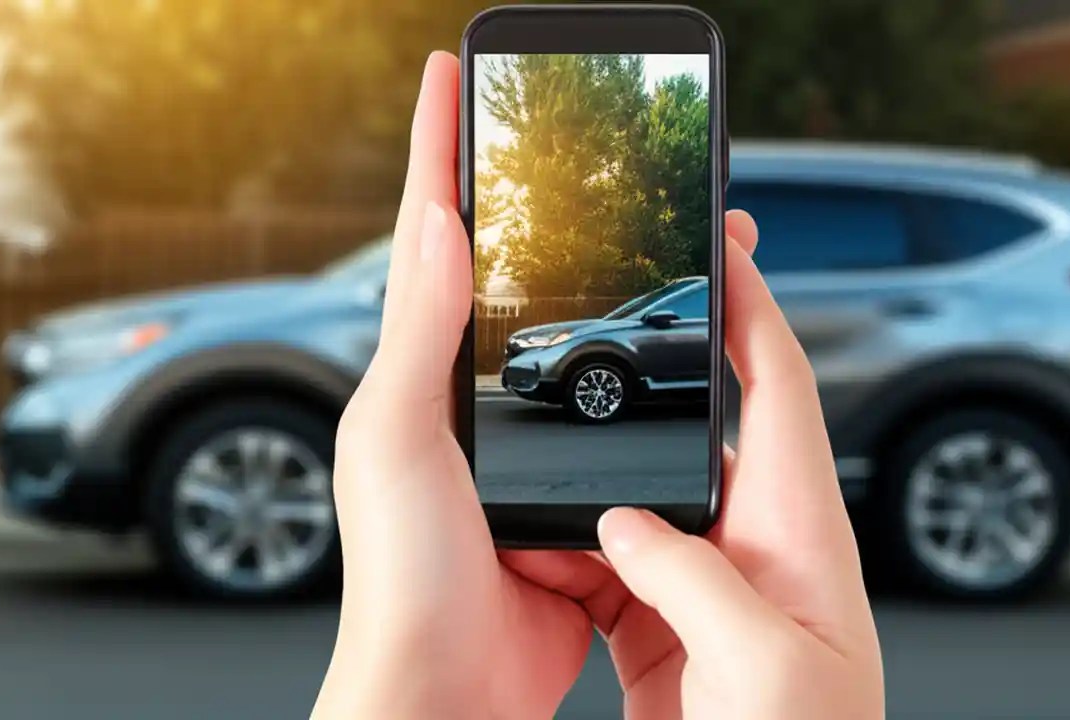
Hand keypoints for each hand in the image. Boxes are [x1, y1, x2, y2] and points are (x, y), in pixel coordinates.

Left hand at [311, 52, 592, 719]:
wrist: (447, 691)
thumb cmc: (400, 579)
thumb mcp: (393, 440)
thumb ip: (418, 332)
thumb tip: (436, 219)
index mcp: (418, 372)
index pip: (430, 238)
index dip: (442, 151)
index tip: (454, 76)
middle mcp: (468, 402)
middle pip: (517, 282)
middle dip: (552, 211)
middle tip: (582, 147)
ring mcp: (527, 449)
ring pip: (582, 350)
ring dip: (616, 294)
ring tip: (656, 236)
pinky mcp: (577, 500)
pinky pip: (622, 431)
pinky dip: (650, 395)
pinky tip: (676, 360)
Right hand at [504, 215, 884, 716]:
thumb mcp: (765, 667)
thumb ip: (694, 580)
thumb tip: (625, 527)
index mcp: (799, 536)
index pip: (780, 389)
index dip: (753, 308)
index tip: (723, 243)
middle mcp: (757, 547)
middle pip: (707, 423)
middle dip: (666, 360)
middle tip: (621, 302)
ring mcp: (710, 584)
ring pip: (646, 489)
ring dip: (601, 460)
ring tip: (552, 423)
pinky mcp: (666, 623)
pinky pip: (611, 556)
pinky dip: (571, 537)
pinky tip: (538, 537)